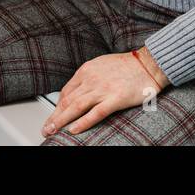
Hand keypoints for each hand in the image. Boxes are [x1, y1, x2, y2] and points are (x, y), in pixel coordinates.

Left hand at [41, 48, 168, 137]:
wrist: (148, 64)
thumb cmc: (127, 65)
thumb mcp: (101, 65)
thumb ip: (89, 77)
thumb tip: (78, 90)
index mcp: (87, 70)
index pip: (66, 91)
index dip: (57, 106)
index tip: (53, 115)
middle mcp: (92, 79)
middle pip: (67, 100)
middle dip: (55, 116)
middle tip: (46, 127)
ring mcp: (103, 89)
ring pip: (76, 107)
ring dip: (62, 120)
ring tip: (53, 130)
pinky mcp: (115, 98)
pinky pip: (96, 113)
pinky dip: (83, 122)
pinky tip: (74, 129)